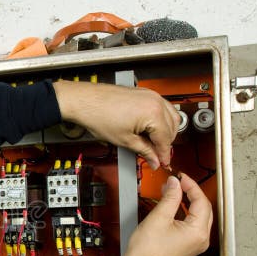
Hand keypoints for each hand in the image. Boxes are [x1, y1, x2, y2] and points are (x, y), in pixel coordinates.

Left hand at [52, 80, 179, 169]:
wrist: (84, 101)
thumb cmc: (98, 116)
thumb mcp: (124, 140)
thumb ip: (144, 151)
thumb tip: (154, 160)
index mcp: (154, 113)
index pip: (166, 139)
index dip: (164, 154)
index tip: (162, 162)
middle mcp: (156, 101)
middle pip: (172, 127)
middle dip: (165, 143)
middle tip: (156, 155)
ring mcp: (151, 95)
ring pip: (170, 116)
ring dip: (165, 131)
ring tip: (153, 143)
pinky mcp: (144, 93)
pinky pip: (161, 107)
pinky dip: (160, 119)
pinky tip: (150, 129)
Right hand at [112, 173, 212, 255]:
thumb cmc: (146, 252)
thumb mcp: (158, 218)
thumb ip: (170, 197)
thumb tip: (175, 183)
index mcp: (198, 231)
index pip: (201, 201)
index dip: (191, 186)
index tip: (180, 177)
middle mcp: (201, 239)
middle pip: (204, 208)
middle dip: (191, 193)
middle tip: (178, 182)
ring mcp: (196, 244)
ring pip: (199, 216)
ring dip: (188, 202)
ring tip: (174, 192)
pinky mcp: (189, 247)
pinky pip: (193, 225)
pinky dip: (185, 213)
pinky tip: (174, 207)